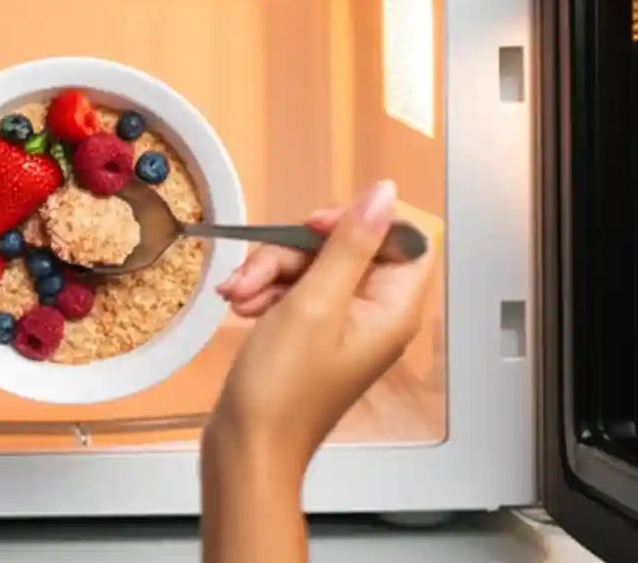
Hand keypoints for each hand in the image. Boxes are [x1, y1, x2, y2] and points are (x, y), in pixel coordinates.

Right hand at [207, 180, 431, 476]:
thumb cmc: (282, 388)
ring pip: (312, 265)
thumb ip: (350, 242)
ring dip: (269, 271)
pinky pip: (294, 290)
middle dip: (292, 251)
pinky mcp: (312, 333)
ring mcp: (342, 324)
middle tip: (257, 272)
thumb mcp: (314, 302)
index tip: (312, 227)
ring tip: (238, 297)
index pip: (400, 237)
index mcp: (394, 308)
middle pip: (346, 247)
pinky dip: (265, 290)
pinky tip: (240, 305)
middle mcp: (375, 313)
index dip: (357, 222)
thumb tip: (384, 193)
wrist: (248, 446)